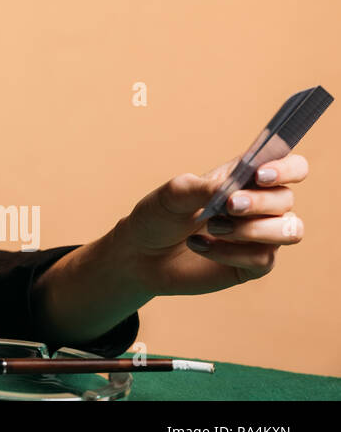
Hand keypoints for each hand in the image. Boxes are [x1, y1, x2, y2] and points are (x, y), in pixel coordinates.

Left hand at [116, 153, 307, 295]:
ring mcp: (259, 236)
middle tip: (227, 205)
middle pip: (286, 199)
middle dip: (258, 202)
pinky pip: (262, 258)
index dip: (287, 168)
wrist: (141, 254)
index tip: (260, 174)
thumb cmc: (159, 216)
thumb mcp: (172, 195)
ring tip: (213, 227)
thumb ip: (202, 187)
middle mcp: (259, 206)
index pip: (290, 167)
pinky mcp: (253, 264)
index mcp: (244, 179)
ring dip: (252, 229)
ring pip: (288, 230)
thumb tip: (228, 190)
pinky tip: (199, 245)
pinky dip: (228, 252)